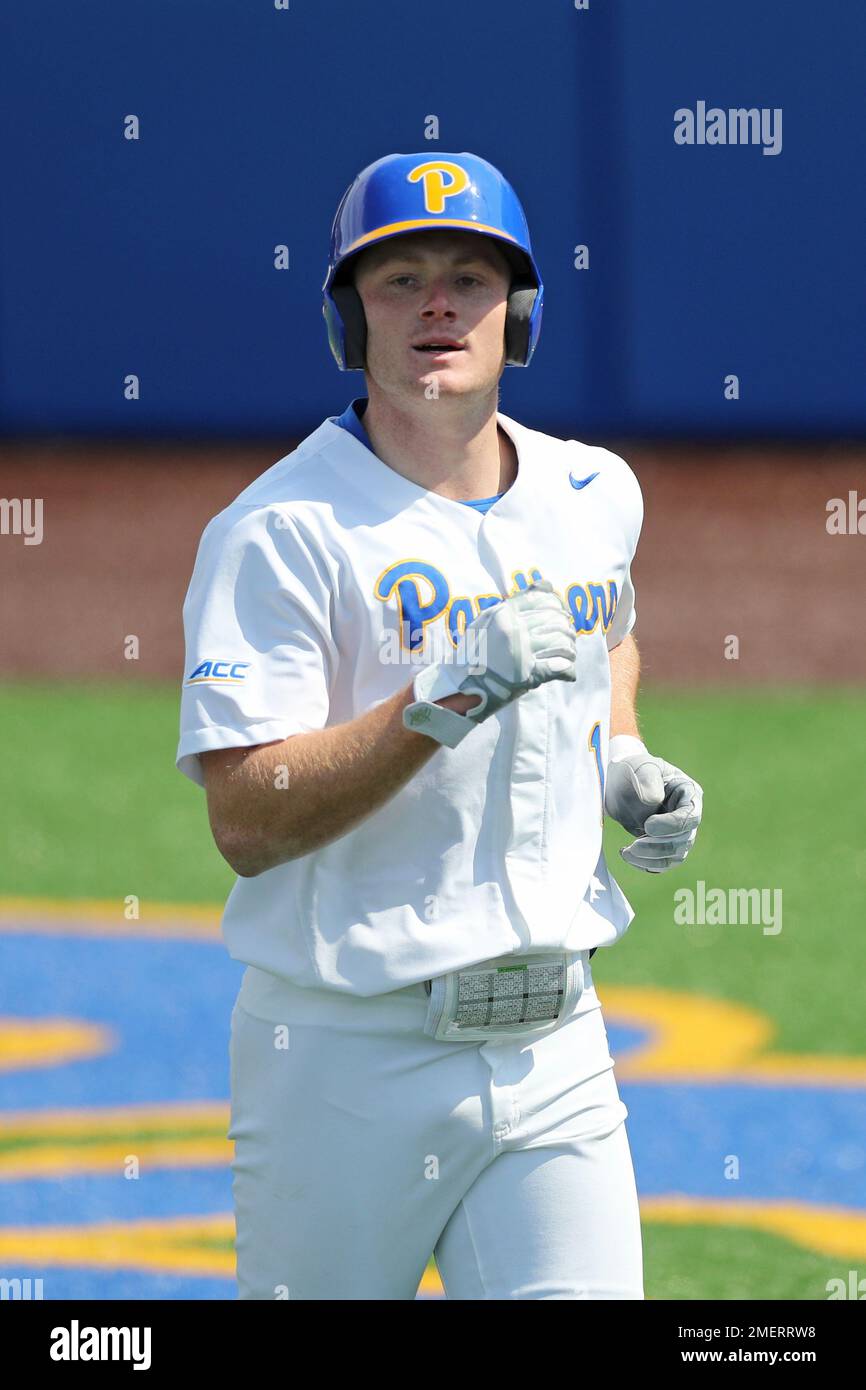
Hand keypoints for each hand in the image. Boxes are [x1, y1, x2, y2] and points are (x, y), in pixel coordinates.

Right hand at [403, 580, 576, 746]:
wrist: (461, 685)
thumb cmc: (474, 653)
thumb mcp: (488, 620)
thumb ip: (517, 602)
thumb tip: (546, 584)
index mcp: (505, 614)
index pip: (543, 600)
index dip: (558, 606)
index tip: (562, 615)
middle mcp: (515, 629)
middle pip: (556, 621)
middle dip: (568, 629)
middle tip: (569, 638)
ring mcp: (523, 652)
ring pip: (562, 643)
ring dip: (570, 650)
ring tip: (569, 655)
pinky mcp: (529, 674)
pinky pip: (560, 667)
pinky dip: (568, 671)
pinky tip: (568, 674)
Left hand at [605, 739, 702, 872]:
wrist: (619, 783)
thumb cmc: (633, 770)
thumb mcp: (640, 767)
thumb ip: (648, 780)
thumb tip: (654, 800)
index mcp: (688, 793)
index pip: (690, 816)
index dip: (671, 825)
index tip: (647, 826)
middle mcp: (687, 815)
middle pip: (684, 841)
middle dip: (658, 847)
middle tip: (633, 846)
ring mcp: (677, 833)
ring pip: (675, 856)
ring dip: (651, 858)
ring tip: (626, 852)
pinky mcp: (664, 845)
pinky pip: (662, 863)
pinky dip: (646, 864)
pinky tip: (628, 856)